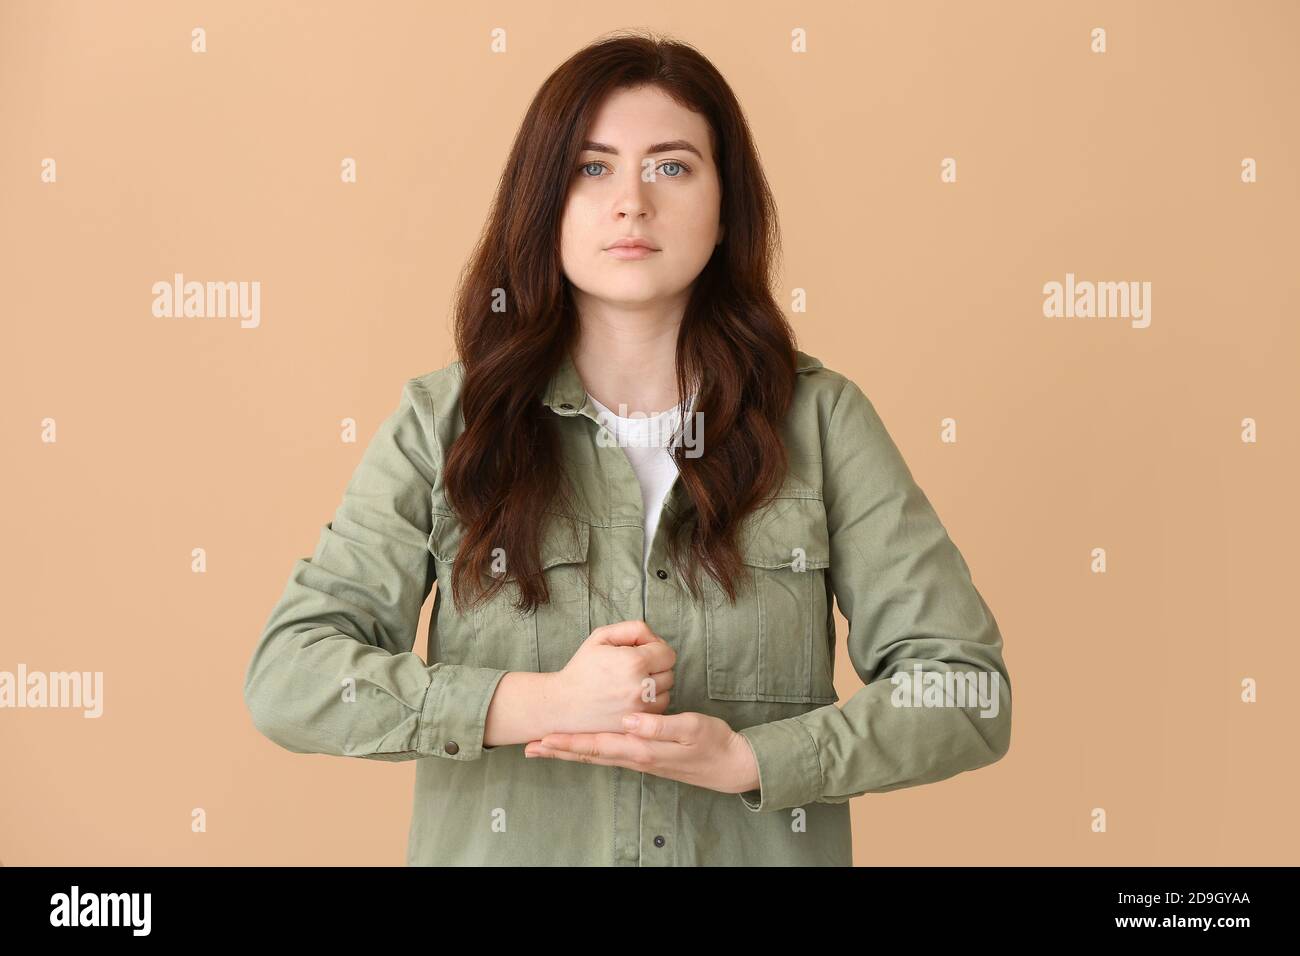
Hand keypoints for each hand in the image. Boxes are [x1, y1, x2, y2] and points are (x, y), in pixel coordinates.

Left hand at [524, 711, 760, 795]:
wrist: (731, 765)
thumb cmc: (713, 743)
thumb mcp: (692, 728)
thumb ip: (661, 725)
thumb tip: (630, 720)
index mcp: (642, 748)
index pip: (598, 744)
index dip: (569, 741)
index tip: (543, 739)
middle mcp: (635, 756)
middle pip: (590, 753)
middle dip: (560, 749)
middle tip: (530, 747)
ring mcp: (640, 759)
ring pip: (597, 755)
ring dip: (571, 751)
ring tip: (546, 747)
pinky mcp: (645, 757)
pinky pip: (609, 754)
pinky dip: (590, 751)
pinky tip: (583, 747)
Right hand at [544, 620, 675, 734]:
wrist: (563, 704)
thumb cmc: (582, 669)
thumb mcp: (602, 637)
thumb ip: (633, 629)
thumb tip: (655, 638)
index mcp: (634, 662)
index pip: (667, 653)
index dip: (655, 649)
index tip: (641, 652)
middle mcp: (641, 687)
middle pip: (669, 672)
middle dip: (655, 667)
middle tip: (633, 668)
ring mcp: (641, 710)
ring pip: (666, 692)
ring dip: (655, 686)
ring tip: (631, 683)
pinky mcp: (638, 725)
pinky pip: (658, 710)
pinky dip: (649, 703)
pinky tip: (631, 698)